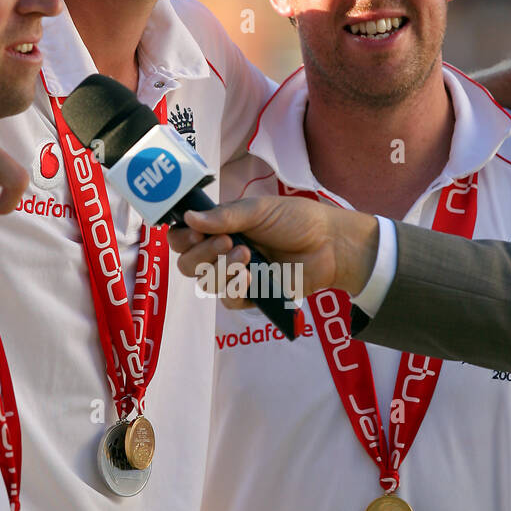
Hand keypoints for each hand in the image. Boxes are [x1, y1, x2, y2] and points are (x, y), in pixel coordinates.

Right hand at [168, 196, 378, 304]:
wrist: (329, 244)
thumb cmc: (296, 220)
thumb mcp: (259, 210)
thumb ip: (225, 216)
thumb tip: (189, 217)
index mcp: (220, 229)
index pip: (184, 239)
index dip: (182, 238)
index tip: (195, 233)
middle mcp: (223, 254)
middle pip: (188, 265)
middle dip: (202, 254)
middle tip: (226, 242)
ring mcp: (236, 276)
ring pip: (207, 283)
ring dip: (222, 269)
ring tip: (247, 254)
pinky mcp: (252, 296)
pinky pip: (230, 300)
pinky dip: (235, 288)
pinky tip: (250, 277)